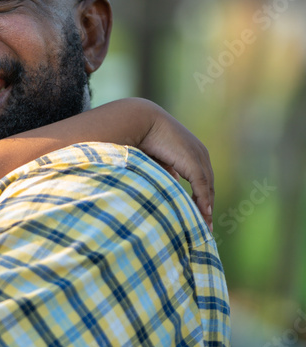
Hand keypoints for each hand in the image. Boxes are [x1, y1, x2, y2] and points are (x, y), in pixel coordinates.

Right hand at [116, 98, 213, 229]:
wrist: (139, 120)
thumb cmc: (141, 136)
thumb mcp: (156, 158)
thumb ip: (163, 171)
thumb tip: (162, 186)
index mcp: (191, 152)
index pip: (201, 179)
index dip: (200, 196)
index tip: (199, 213)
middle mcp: (200, 154)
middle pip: (208, 186)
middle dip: (206, 205)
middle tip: (205, 225)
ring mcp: (198, 158)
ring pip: (207, 189)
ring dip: (205, 208)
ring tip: (204, 226)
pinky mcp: (193, 162)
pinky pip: (201, 187)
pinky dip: (202, 202)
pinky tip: (202, 214)